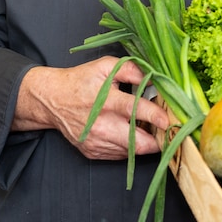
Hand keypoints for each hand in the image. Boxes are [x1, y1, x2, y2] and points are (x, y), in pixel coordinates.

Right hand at [14, 56, 170, 159]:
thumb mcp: (104, 66)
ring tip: (149, 129)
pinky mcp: (93, 152)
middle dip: (158, 140)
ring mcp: (97, 142)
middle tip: (168, 132)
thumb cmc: (81, 81)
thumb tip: (153, 78)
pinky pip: (120, 155)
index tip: (169, 120)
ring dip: (145, 142)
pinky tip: (130, 132)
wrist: (52, 100)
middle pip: (136, 142)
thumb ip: (131, 70)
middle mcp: (101, 125)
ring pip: (131, 151)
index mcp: (105, 101)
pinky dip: (130, 146)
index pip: (134, 110)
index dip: (155, 116)